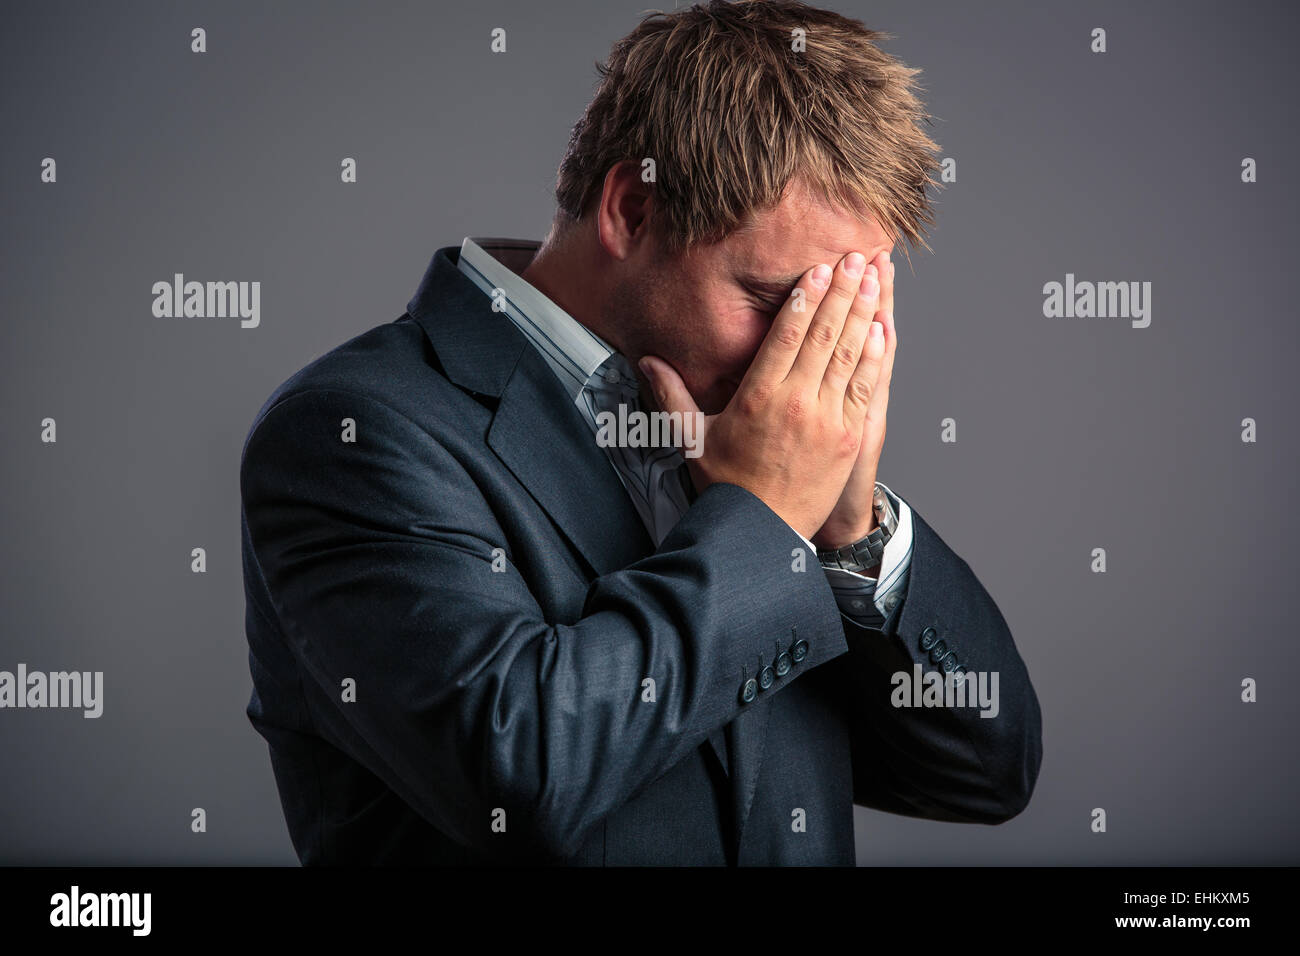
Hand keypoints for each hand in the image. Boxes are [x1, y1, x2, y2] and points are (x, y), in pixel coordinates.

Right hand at [638, 251, 885, 539]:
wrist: (763, 534)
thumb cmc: (727, 488)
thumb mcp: (692, 439)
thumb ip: (671, 395)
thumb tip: (646, 360)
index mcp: (759, 397)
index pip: (787, 335)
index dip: (805, 298)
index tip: (819, 269)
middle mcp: (798, 403)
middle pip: (824, 335)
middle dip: (842, 291)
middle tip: (856, 255)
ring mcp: (829, 419)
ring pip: (850, 353)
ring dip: (864, 311)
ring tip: (873, 277)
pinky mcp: (850, 437)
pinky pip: (866, 386)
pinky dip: (875, 354)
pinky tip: (882, 328)